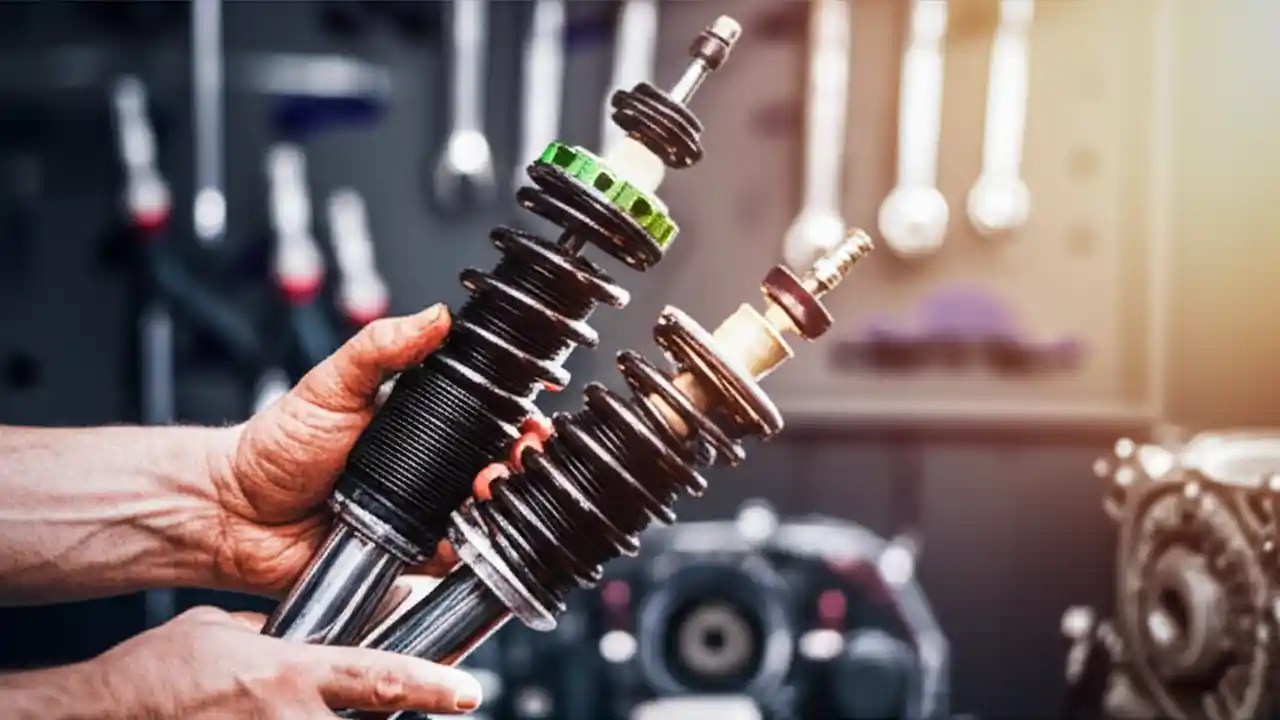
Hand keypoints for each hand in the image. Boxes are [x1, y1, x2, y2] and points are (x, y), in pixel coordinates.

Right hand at [10, 606, 483, 717]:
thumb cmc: (153, 674)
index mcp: (287, 672)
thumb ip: (273, 631)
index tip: (469, 692)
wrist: (97, 715)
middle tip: (418, 706)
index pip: (377, 678)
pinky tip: (278, 717)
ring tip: (308, 706)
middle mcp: (287, 718)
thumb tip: (303, 631)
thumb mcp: (222, 629)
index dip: (429, 685)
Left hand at [207, 305, 551, 595]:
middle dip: (519, 459)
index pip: (485, 415)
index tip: (534, 411)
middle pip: (496, 464)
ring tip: (484, 488)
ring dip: (498, 500)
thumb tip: (436, 316)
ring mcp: (421, 512)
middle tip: (514, 455)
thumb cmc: (274, 448)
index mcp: (418, 423)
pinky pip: (454, 556)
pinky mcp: (410, 554)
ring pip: (483, 510)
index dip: (516, 415)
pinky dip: (469, 547)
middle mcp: (426, 468)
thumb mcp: (331, 384)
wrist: (234, 516)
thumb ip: (381, 349)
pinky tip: (467, 530)